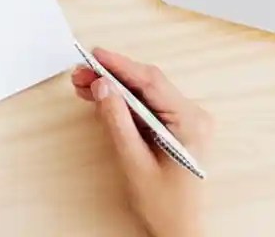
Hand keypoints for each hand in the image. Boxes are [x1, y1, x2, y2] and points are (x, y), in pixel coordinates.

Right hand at [72, 48, 212, 236]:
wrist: (182, 230)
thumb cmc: (167, 206)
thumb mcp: (135, 163)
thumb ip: (118, 123)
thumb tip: (102, 88)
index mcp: (191, 122)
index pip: (152, 82)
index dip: (121, 65)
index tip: (96, 55)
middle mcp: (193, 116)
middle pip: (148, 84)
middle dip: (113, 76)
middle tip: (81, 73)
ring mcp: (187, 121)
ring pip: (147, 94)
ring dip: (116, 88)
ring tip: (85, 84)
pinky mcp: (177, 128)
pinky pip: (150, 107)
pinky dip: (126, 102)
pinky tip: (103, 98)